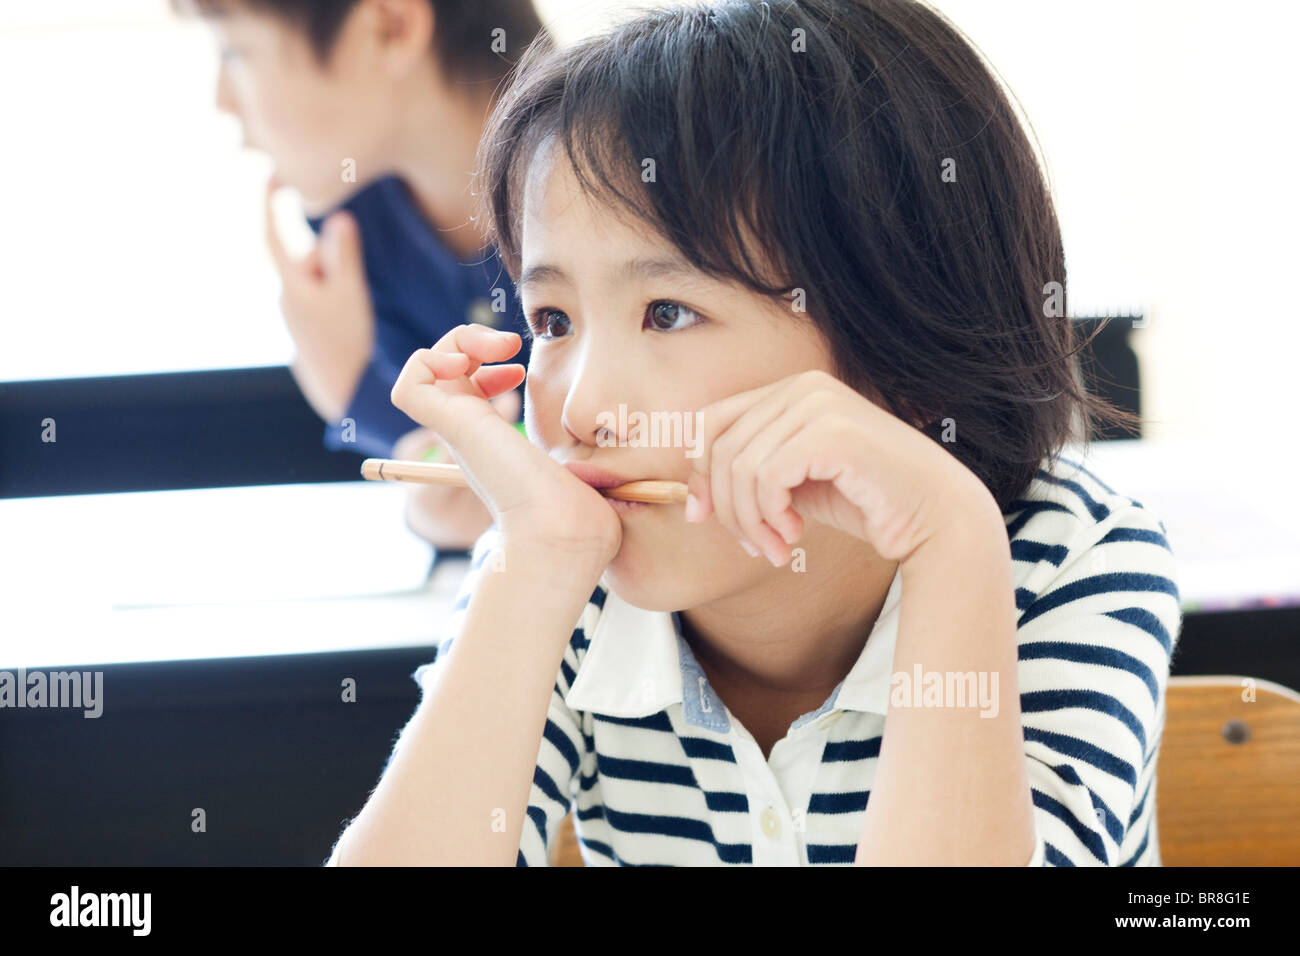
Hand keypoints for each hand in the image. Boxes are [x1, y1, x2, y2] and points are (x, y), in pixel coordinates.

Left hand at [265, 176, 373, 422]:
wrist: (343, 392)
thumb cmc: (346, 342)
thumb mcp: (350, 293)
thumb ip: (342, 255)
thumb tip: (337, 219)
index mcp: (290, 285)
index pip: (272, 234)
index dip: (270, 202)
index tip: (273, 174)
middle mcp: (285, 299)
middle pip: (306, 261)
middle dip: (331, 264)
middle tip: (352, 290)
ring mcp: (294, 316)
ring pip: (316, 283)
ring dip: (337, 287)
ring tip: (353, 315)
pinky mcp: (305, 330)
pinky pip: (321, 301)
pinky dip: (336, 302)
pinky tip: (348, 325)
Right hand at [389, 324, 621, 566]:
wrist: (565, 532)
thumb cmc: (581, 511)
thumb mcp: (579, 468)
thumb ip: (582, 458)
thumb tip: (614, 452)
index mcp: (493, 443)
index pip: (467, 389)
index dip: (487, 366)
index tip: (520, 371)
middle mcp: (471, 436)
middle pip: (444, 371)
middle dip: (471, 341)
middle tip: (508, 346)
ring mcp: (458, 431)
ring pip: (423, 368)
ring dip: (455, 341)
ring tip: (494, 346)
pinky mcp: (451, 427)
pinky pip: (410, 383)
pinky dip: (431, 360)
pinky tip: (467, 363)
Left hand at [684, 369, 992, 566]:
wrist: (935, 517)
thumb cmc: (867, 502)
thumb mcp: (795, 484)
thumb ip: (751, 476)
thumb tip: (692, 500)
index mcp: (793, 390)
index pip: (714, 422)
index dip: (700, 473)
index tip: (703, 519)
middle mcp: (804, 387)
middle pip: (722, 447)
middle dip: (728, 507)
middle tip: (755, 545)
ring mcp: (820, 405)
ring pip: (742, 467)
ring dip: (751, 520)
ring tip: (778, 547)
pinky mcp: (833, 433)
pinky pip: (768, 478)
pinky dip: (771, 516)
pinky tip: (796, 534)